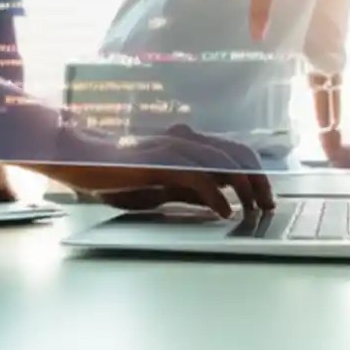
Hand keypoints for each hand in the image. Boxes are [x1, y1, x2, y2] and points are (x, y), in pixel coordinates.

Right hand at [44, 123, 274, 216]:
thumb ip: (191, 190)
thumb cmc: (117, 175)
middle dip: (259, 181)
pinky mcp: (162, 160)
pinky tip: (224, 211)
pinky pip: (199, 177)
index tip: (266, 197)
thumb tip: (220, 201)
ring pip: (224, 163)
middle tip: (268, 206)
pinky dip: (217, 195)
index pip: (236, 152)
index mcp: (189, 142)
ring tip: (253, 210)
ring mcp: (175, 147)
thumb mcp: (163, 186)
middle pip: (238, 154)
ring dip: (245, 189)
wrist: (81, 161)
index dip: (256, 173)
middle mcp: (187, 139)